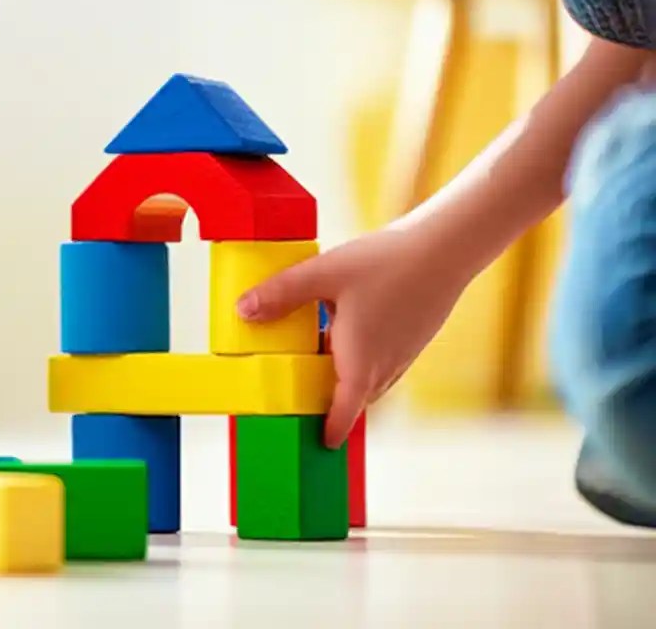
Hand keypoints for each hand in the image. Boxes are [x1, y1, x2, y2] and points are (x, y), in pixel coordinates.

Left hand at [236, 224, 470, 447]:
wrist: (446, 247)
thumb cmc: (386, 262)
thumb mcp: (323, 275)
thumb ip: (282, 294)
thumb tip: (243, 311)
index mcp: (360, 363)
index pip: (344, 412)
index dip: (330, 429)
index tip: (320, 442)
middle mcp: (385, 365)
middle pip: (355, 397)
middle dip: (333, 403)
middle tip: (304, 397)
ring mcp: (404, 353)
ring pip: (370, 377)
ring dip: (347, 377)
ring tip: (319, 359)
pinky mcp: (414, 337)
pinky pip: (384, 359)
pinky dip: (364, 356)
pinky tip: (347, 324)